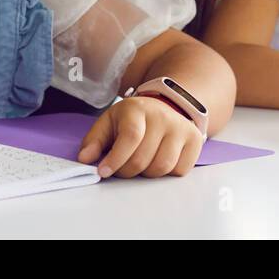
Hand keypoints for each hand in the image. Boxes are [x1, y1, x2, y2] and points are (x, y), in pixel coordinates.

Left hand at [77, 94, 203, 177]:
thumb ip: (94, 140)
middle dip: (127, 171)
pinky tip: (158, 160)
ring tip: (140, 164)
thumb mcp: (110, 121)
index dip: (116, 159)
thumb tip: (84, 159)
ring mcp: (180, 128)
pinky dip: (167, 173)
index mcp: (137, 109)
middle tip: (121, 168)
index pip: (130, 137)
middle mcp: (162, 117)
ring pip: (163, 167)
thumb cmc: (133, 118)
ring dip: (147, 174)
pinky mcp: (194, 140)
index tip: (103, 172)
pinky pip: (180, 169)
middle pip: (144, 158)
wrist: (166, 104)